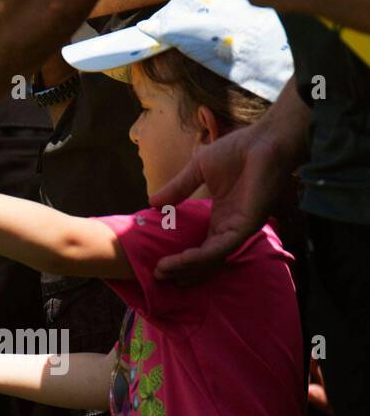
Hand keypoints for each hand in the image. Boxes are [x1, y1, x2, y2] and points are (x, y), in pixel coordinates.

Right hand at [148, 117, 292, 282]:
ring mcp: (240, 228)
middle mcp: (231, 227)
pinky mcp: (248, 225)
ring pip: (213, 258)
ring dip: (187, 267)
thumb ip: (178, 189)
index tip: (159, 263)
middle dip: (183, 269)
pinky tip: (182, 260)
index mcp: (222, 217)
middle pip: (207, 258)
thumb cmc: (237, 150)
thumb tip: (152, 204)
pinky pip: (222, 248)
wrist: (263, 140)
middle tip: (158, 275)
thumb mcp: (197, 170)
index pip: (202, 246)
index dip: (182, 257)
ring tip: (163, 271)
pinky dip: (201, 257)